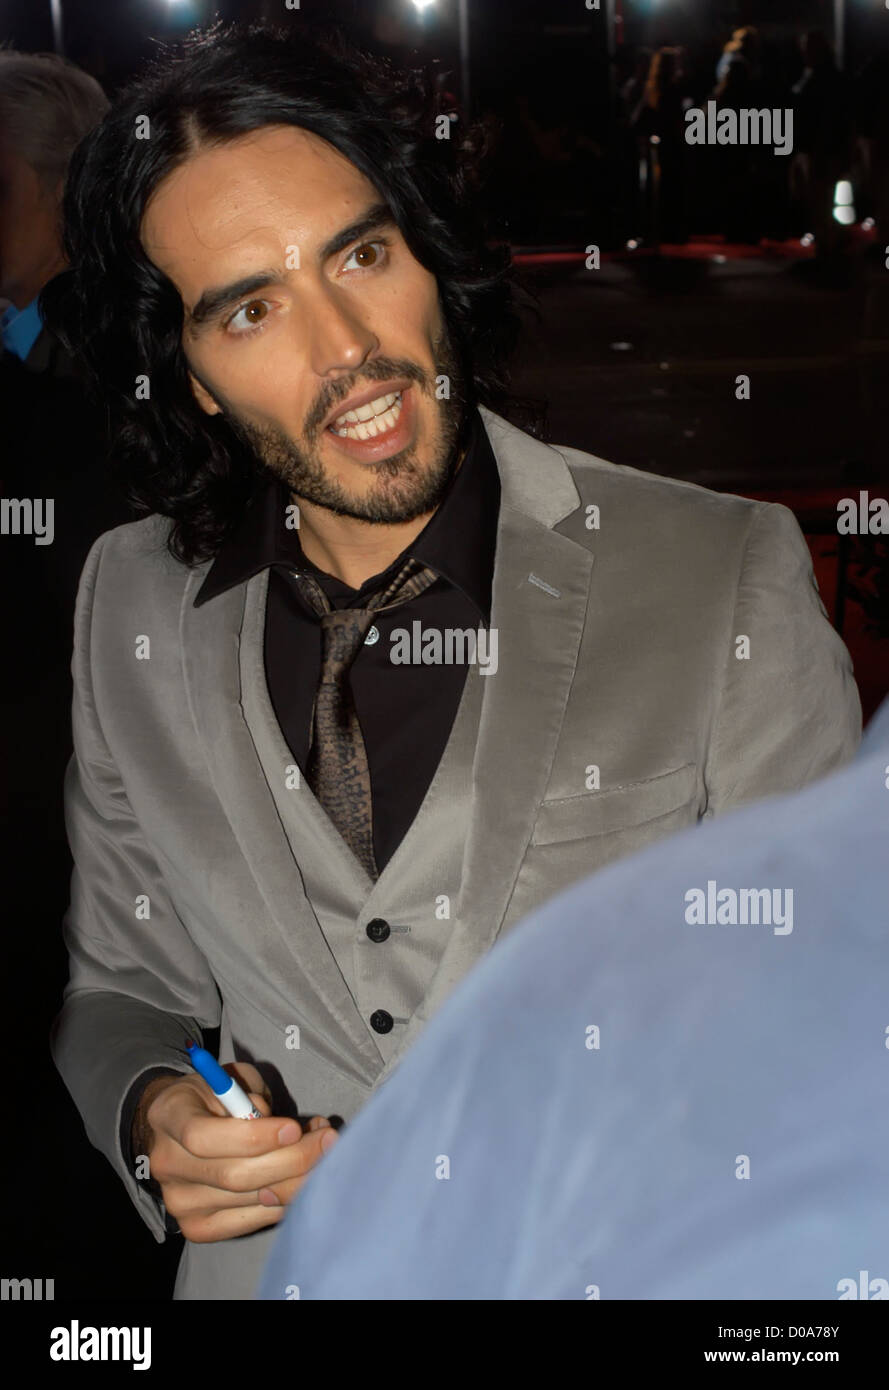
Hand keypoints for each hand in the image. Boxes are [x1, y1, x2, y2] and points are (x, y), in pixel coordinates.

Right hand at [133, 1062, 339, 1242]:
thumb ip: (252, 1096)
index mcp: (169, 1115)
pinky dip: (282, 1203)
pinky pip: (248, 1221)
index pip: (203, 1137)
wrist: (181, 1129)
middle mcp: (167, 1163)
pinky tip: (300, 1181)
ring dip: (296, 1179)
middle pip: (233, 1175)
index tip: (293, 1128)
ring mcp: (178, 1201)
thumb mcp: (230, 1078)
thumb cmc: (215, 1096)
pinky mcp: (195, 1227)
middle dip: (291, 1160)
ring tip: (322, 1155)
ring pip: (248, 1200)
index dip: (253, 1136)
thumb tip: (287, 1131)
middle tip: (328, 1141)